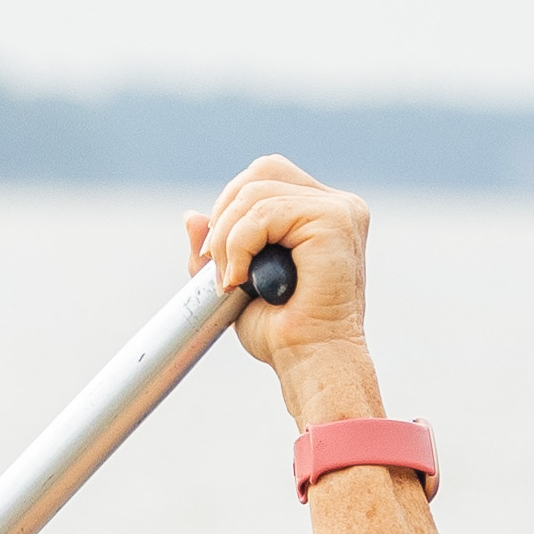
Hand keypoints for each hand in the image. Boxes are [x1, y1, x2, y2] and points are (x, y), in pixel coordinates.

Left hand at [187, 157, 372, 415]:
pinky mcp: (335, 220)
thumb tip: (191, 215)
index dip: (232, 209)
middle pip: (261, 172)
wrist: (312, 362)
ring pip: (256, 192)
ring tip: (231, 280)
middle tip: (219, 267)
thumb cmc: (284, 332)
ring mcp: (341, 211)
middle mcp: (339, 207)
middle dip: (226, 216)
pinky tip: (242, 278)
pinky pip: (264, 212)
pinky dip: (240, 244)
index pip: (266, 179)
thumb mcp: (237, 281)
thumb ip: (218, 246)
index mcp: (322, 216)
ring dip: (228, 237)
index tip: (220, 259)